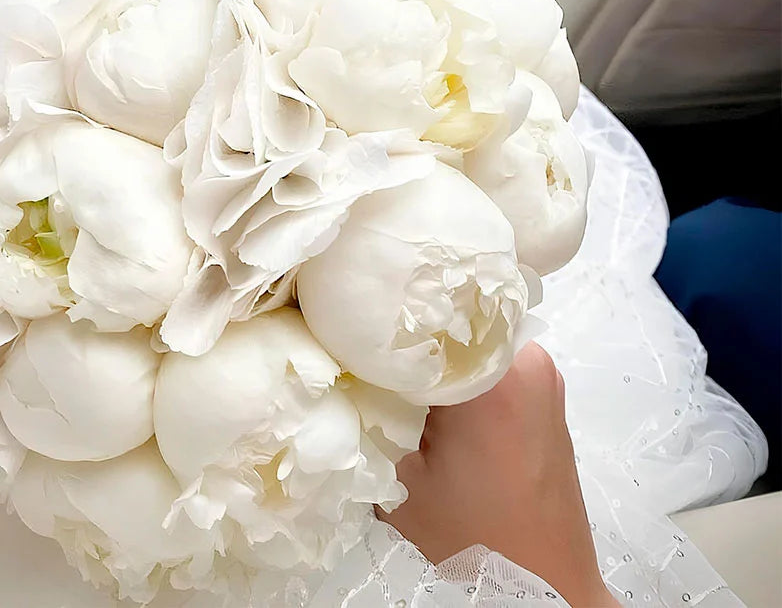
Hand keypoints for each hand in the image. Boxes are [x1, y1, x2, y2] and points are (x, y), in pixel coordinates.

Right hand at [378, 343, 617, 607]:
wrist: (548, 578)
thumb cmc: (478, 535)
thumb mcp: (403, 483)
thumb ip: (373, 423)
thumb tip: (350, 380)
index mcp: (492, 378)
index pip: (428, 320)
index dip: (388, 326)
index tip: (357, 333)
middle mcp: (527, 362)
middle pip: (454, 326)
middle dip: (415, 339)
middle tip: (376, 356)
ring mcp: (544, 374)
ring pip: (475, 342)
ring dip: (442, 356)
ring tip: (407, 383)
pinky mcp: (548, 392)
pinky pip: (497, 362)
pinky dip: (467, 372)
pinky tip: (439, 401)